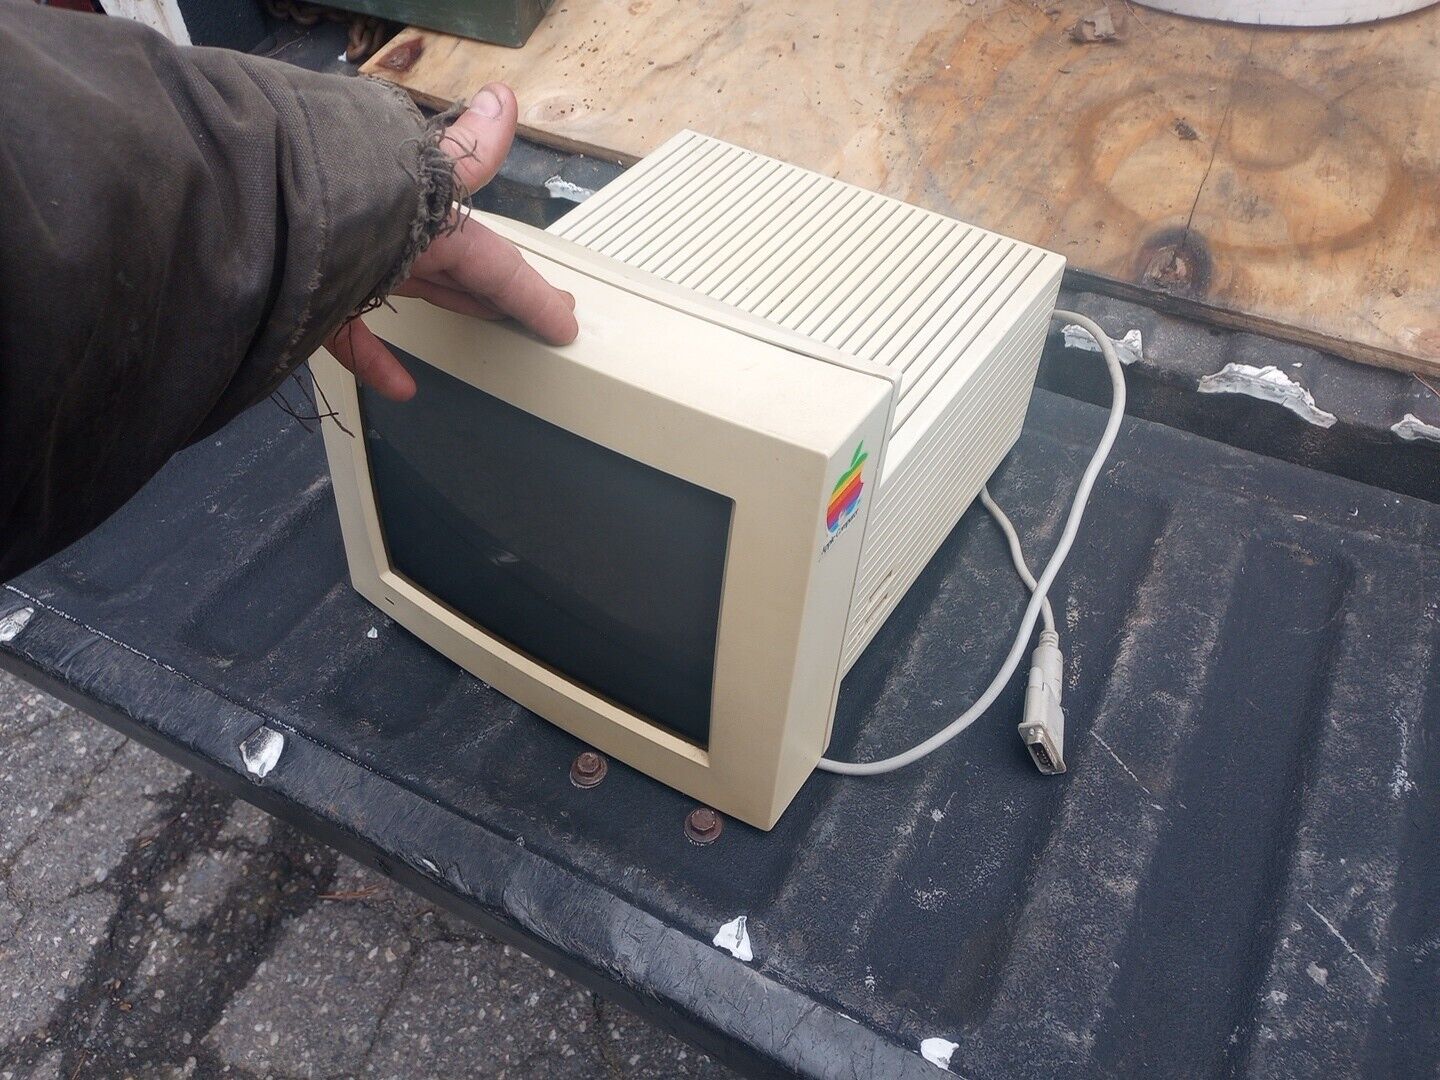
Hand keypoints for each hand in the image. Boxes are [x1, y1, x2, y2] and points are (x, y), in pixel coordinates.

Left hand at [325, 83, 578, 400]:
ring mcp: (349, 266)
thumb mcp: (412, 182)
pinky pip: (350, 334)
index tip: (564, 316)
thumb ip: (462, 156)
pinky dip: (376, 358)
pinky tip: (400, 385)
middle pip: (456, 268)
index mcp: (419, 217)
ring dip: (448, 308)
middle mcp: (387, 237)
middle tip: (532, 309)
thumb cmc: (328, 201)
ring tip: (481, 328)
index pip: (490, 258)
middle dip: (497, 288)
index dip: (530, 291)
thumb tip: (501, 101)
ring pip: (410, 289)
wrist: (238, 221)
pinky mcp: (310, 300)